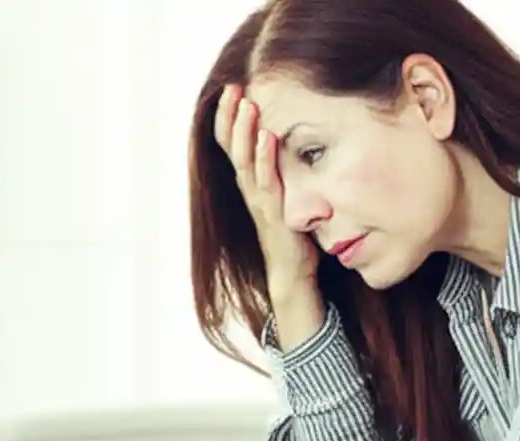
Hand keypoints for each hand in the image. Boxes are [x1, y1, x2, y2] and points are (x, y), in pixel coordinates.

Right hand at [212, 83, 319, 291]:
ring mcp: (259, 201)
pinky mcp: (274, 213)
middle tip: (232, 88)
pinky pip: (266, 181)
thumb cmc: (291, 234)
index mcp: (250, 183)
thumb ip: (282, 169)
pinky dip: (264, 158)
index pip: (231, 144)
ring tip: (246, 105)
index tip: (231, 89)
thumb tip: (291, 138)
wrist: (292, 273)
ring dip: (244, 132)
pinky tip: (266, 137)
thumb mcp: (286, 194)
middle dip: (230, 117)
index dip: (227, 118)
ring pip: (245, 161)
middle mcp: (249, 189)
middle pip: (232, 147)